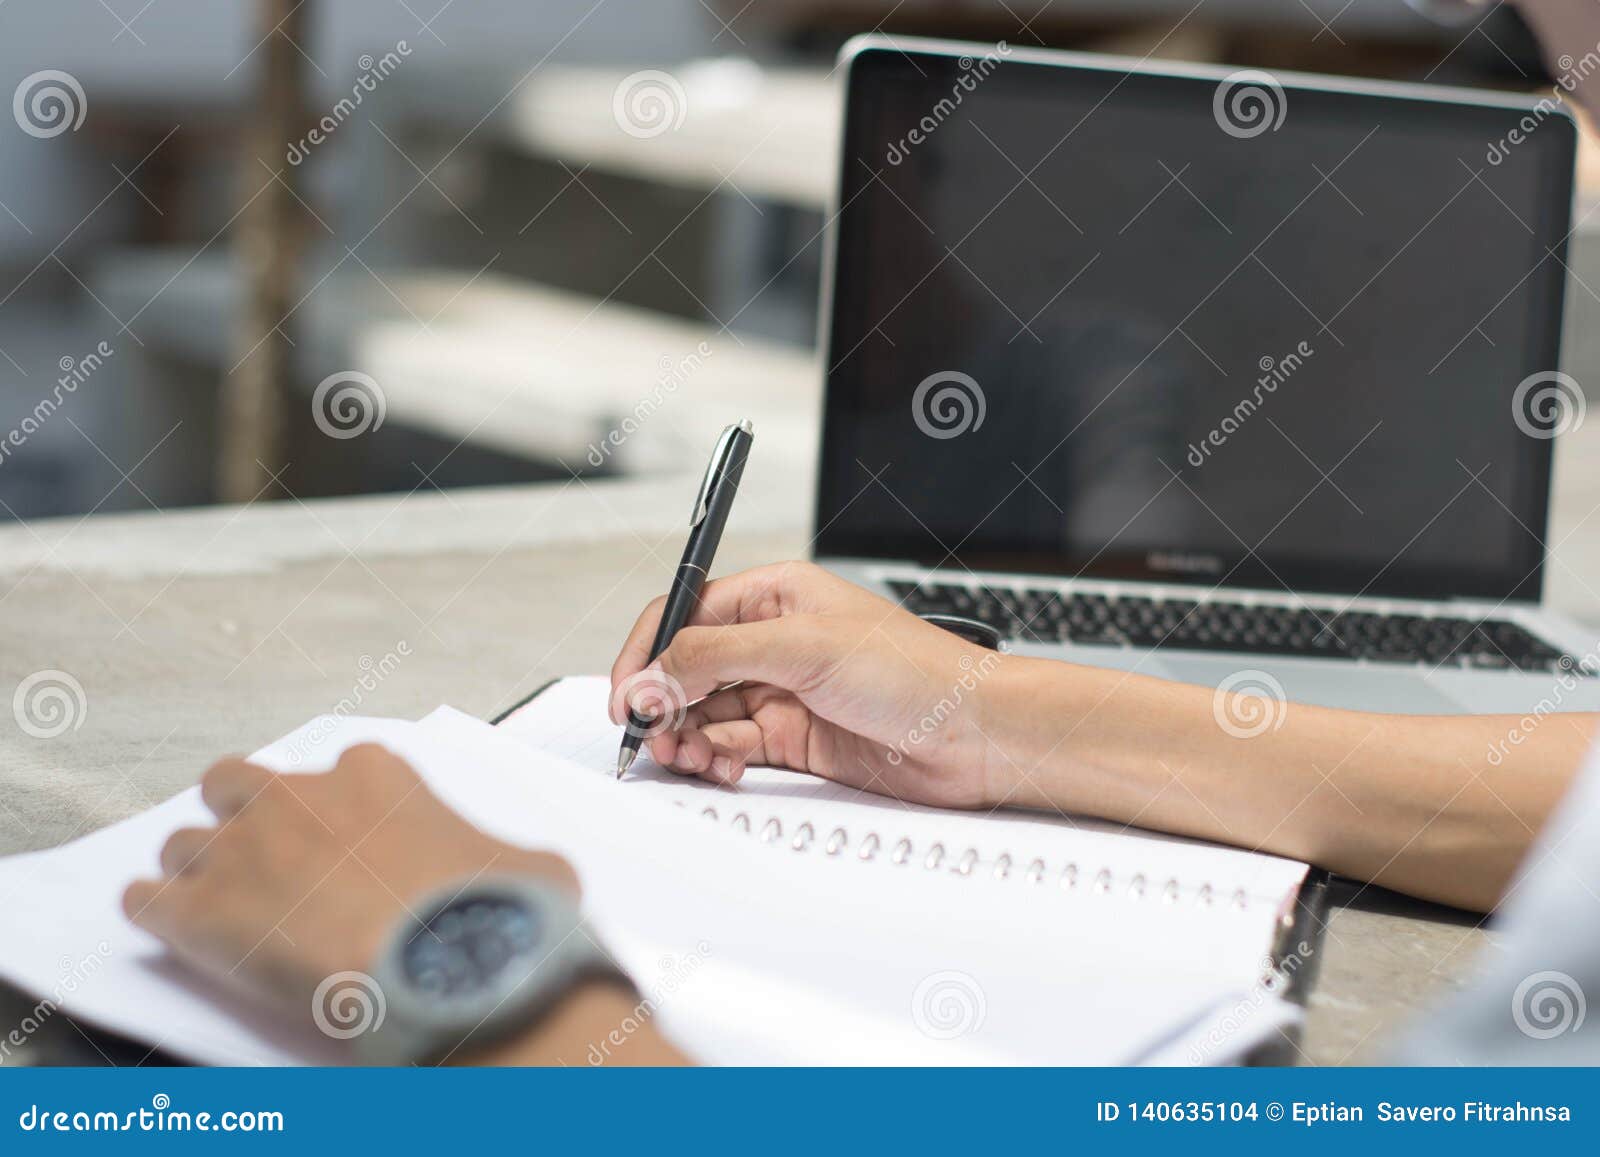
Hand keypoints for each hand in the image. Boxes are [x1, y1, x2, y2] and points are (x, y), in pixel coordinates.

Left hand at [123, 744, 575, 1029]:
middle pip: (237, 781)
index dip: (339, 803)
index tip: (346, 833)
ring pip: (185, 840)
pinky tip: (163, 924)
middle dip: (242, 810)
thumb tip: (534, 874)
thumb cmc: (486, 912)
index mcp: (377, 774)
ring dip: (195, 865)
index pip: (342, 765)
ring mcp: (242, 850)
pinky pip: (146, 900)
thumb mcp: (531, 865)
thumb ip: (510, 856)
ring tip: (210, 895)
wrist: (437, 967)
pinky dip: (153, 911)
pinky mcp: (199, 912)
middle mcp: (299, 796)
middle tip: (262, 850)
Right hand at [610, 561, 1018, 807]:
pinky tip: (721, 767)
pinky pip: (731, 746)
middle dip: (663, 702)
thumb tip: (650, 676)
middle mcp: (774, 640)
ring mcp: (783, 691)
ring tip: (691, 756)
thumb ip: (716, 658)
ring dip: (686, 736)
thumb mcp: (804, 647)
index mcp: (775, 594)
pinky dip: (715, 758)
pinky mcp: (796, 738)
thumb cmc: (915, 671)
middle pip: (687, 668)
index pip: (684, 614)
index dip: (647, 653)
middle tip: (651, 735)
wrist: (975, 735)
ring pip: (704, 712)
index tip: (627, 695)